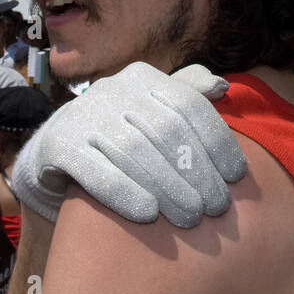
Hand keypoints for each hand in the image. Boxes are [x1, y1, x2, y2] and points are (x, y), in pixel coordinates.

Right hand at [11, 62, 246, 227]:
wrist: (56, 148)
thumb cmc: (120, 131)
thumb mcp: (152, 108)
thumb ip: (187, 95)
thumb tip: (223, 87)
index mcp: (142, 77)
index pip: (189, 105)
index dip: (217, 141)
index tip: (236, 177)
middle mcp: (112, 89)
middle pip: (165, 131)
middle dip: (196, 171)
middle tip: (216, 207)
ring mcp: (82, 115)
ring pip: (134, 152)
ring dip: (167, 187)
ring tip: (191, 217)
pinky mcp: (59, 145)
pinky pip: (94, 170)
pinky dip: (123, 191)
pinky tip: (148, 214)